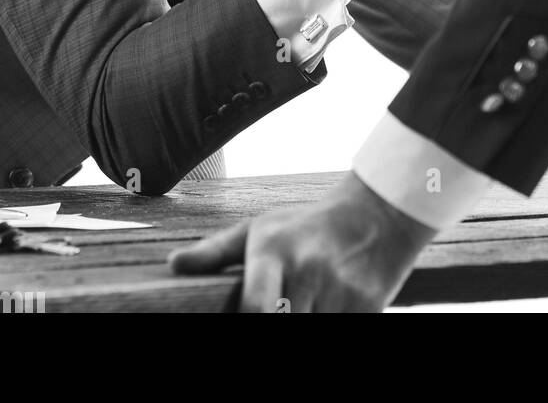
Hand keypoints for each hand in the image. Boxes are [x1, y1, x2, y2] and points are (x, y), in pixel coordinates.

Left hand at [168, 172, 432, 312]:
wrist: (375, 216)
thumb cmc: (305, 226)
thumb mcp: (260, 228)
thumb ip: (216, 252)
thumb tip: (172, 265)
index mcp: (275, 251)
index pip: (256, 306)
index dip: (250, 320)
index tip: (246, 319)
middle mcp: (307, 270)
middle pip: (283, 323)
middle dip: (278, 318)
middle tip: (278, 306)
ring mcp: (339, 292)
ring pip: (309, 329)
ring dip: (302, 319)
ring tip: (299, 302)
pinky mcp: (366, 308)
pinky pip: (336, 330)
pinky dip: (326, 322)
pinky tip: (323, 306)